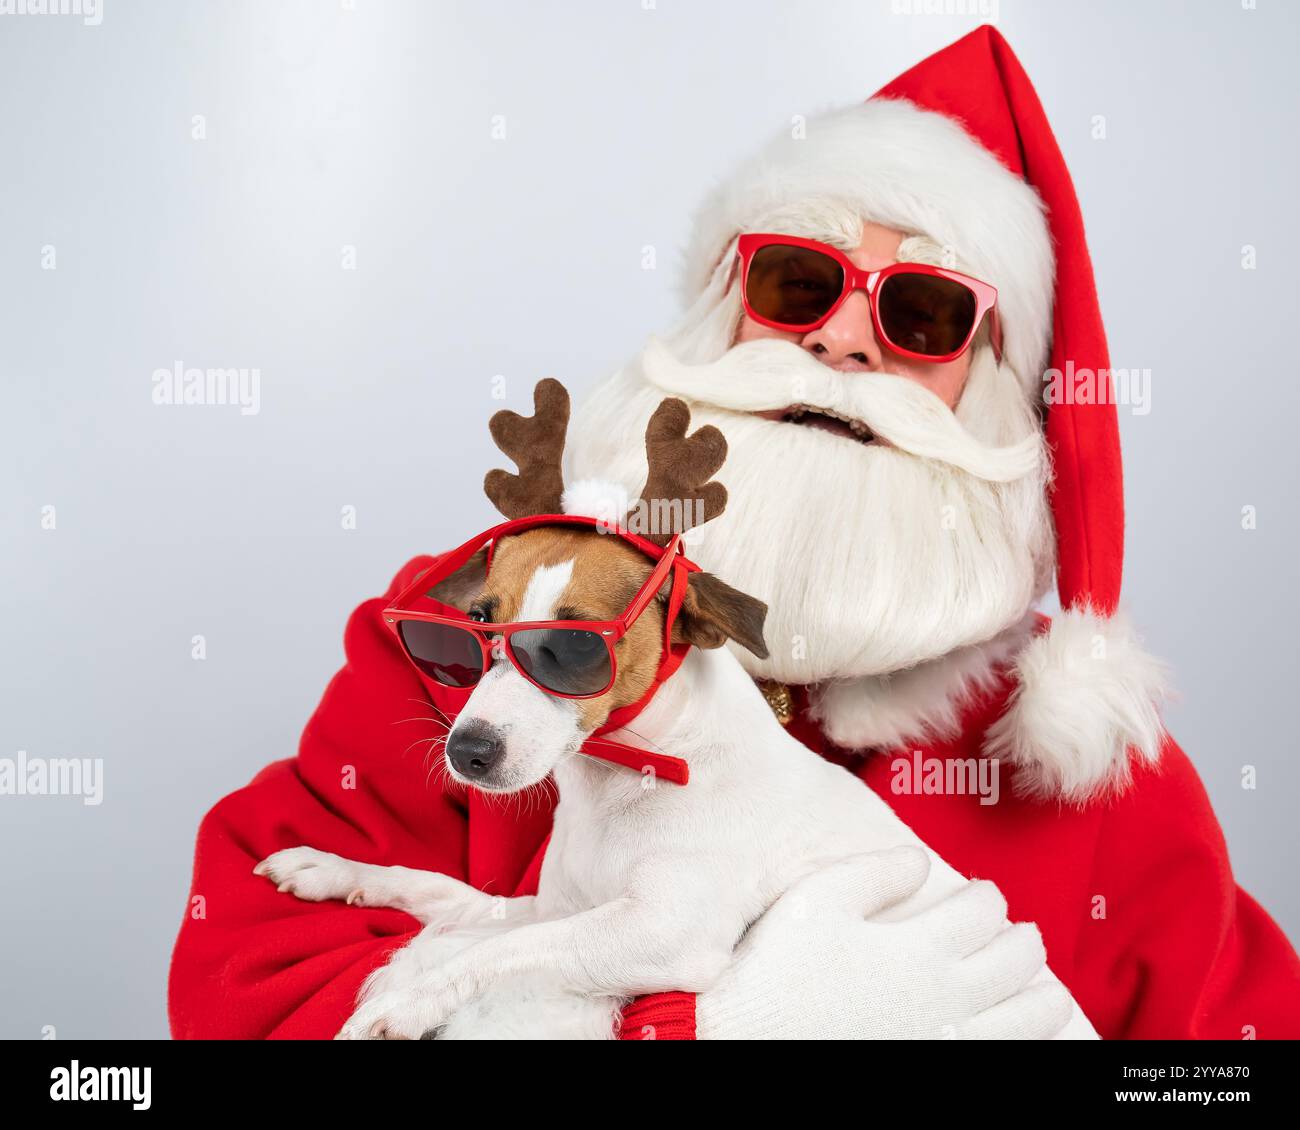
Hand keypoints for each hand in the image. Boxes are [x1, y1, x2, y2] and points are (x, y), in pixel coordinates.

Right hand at [695, 846, 1071, 1039]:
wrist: (751, 1042)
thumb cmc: (779, 969)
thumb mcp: (818, 899)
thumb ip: (875, 873)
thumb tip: (920, 860)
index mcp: (919, 945)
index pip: (983, 910)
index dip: (989, 895)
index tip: (984, 894)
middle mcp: (947, 996)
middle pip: (1017, 962)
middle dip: (1025, 941)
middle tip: (1022, 935)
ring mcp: (948, 1043)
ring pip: (1028, 1019)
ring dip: (1044, 998)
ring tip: (1047, 991)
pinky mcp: (941, 1071)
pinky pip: (1008, 1058)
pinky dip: (1030, 1046)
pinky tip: (1029, 1041)